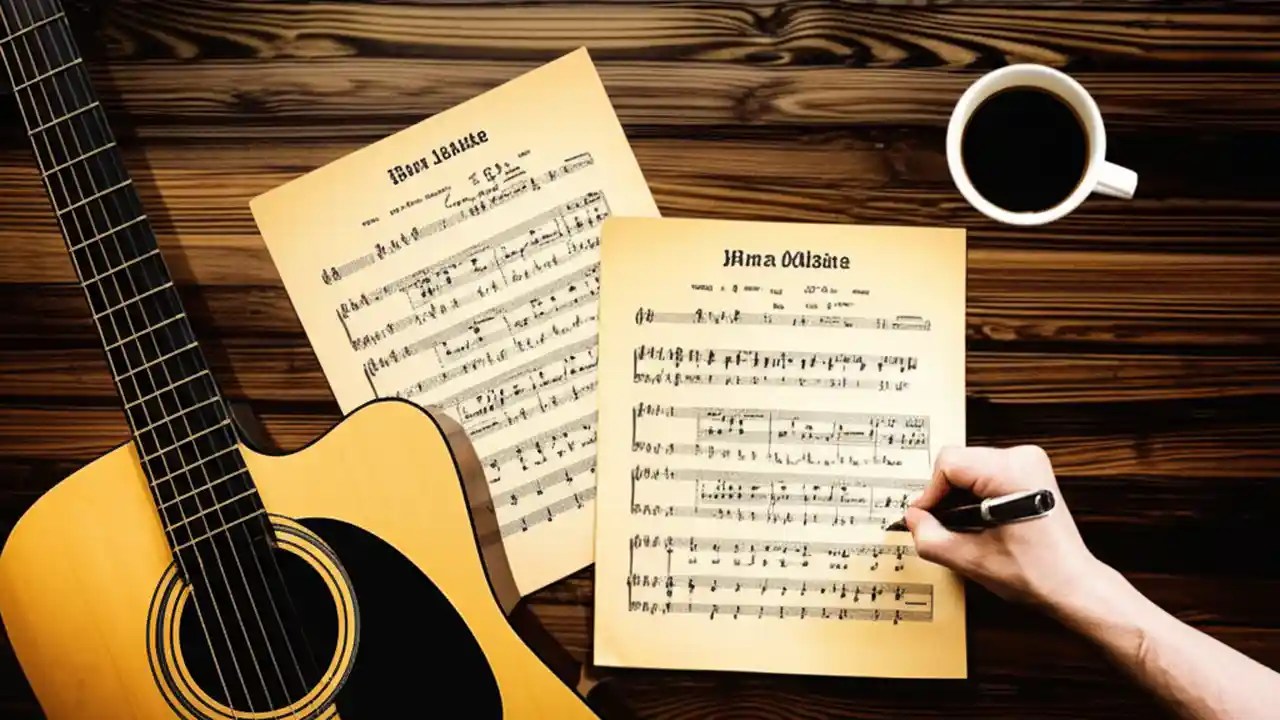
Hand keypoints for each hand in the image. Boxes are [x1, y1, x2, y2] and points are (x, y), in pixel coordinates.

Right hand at [904, 445, 1103, 613]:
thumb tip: (912, 518)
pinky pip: (984, 471)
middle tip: (944, 527)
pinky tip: (980, 520)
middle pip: (958, 462)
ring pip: (968, 466)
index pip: (948, 464)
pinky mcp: (1029, 470)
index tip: (926, 519)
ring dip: (959, 495)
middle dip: (945, 495)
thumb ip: (931, 538)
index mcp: (1011, 473)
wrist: (1073, 584)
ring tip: (965, 527)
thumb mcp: (972, 561)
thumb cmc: (1037, 574)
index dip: (930, 494)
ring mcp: (1029, 461)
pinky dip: (974, 493)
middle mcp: (1023, 458)